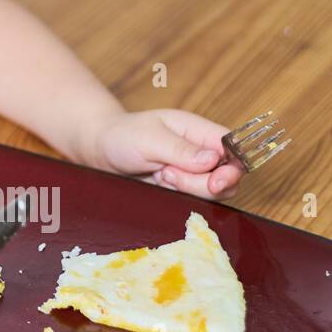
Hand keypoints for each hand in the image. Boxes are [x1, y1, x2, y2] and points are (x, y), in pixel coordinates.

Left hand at [76, 108, 243, 201]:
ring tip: (161, 175)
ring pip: (211, 192)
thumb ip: (181, 150)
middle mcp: (199, 152)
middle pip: (226, 176)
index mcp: (197, 131)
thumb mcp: (148, 139)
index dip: (232, 167)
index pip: (233, 149)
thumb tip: (213, 160)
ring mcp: (191, 172)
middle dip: (202, 183)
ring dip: (187, 189)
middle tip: (168, 174)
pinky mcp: (180, 189)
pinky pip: (193, 200)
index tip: (216, 180)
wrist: (98, 151)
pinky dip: (179, 197)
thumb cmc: (121, 136)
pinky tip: (159, 185)